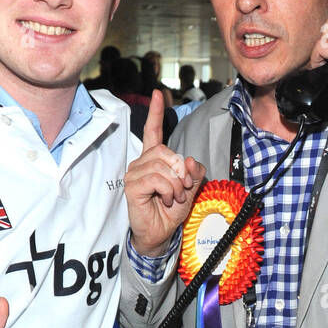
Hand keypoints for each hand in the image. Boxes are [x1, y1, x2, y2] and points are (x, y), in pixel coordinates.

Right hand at [124, 90, 205, 255]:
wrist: (161, 233)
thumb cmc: (171, 210)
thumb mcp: (190, 188)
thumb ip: (194, 172)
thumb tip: (191, 161)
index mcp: (154, 159)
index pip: (153, 131)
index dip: (156, 113)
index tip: (158, 94)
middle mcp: (142, 163)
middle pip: (166, 152)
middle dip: (181, 171)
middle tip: (184, 189)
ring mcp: (134, 174)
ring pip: (163, 166)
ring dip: (176, 184)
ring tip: (176, 197)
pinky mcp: (132, 186)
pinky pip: (156, 179)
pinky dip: (168, 190)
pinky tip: (167, 199)